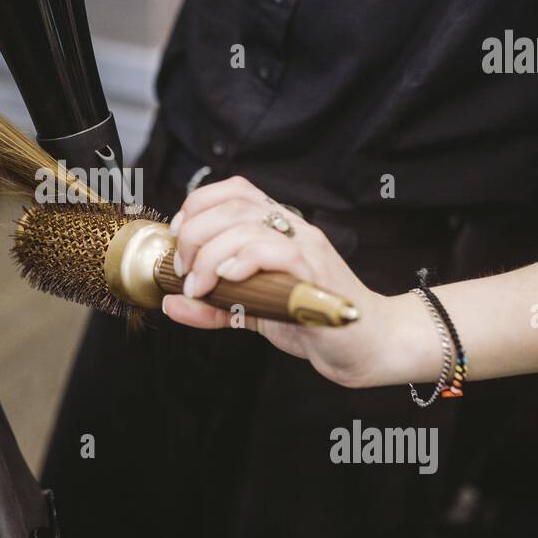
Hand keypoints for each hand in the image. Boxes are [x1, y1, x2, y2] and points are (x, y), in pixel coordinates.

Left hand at [161, 176, 409, 388]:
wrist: (367, 346)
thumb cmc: (313, 323)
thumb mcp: (252, 311)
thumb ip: (213, 306)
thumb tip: (170, 303)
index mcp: (279, 229)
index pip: (236, 190)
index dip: (198, 205)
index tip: (178, 236)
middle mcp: (295, 229)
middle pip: (233, 206)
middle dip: (195, 235)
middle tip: (185, 272)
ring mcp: (308, 248)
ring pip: (248, 227)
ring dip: (210, 255)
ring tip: (200, 286)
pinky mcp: (317, 274)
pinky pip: (276, 251)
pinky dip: (243, 261)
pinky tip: (227, 279)